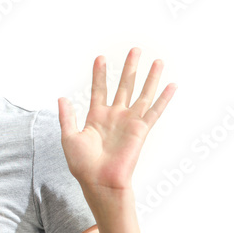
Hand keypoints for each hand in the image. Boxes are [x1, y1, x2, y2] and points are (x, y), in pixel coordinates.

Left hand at [58, 48, 175, 191]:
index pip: (100, 89)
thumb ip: (67, 117)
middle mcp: (115, 116)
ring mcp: (129, 121)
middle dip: (129, 67)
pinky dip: (164, 98)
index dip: (100, 73)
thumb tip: (61, 98)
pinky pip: (155, 110)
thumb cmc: (83, 165)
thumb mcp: (69, 138)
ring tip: (157, 60)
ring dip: (150, 77)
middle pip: (124, 85)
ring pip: (142, 93)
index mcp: (97, 117)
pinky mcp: (141, 129)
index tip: (100, 57)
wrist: (99, 182)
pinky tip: (172, 84)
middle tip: (135, 50)